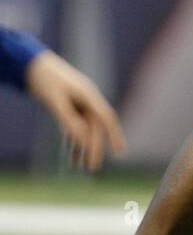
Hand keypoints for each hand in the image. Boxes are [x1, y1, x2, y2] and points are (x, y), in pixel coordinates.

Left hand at [25, 50, 126, 171]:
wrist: (31, 65)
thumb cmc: (45, 80)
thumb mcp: (55, 101)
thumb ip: (69, 120)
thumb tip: (82, 139)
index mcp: (89, 95)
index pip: (107, 118)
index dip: (115, 135)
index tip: (120, 151)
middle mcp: (87, 100)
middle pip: (95, 128)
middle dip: (95, 149)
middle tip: (92, 169)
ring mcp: (78, 103)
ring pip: (86, 130)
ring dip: (84, 148)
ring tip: (81, 167)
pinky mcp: (69, 107)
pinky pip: (75, 127)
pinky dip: (73, 142)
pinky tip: (71, 156)